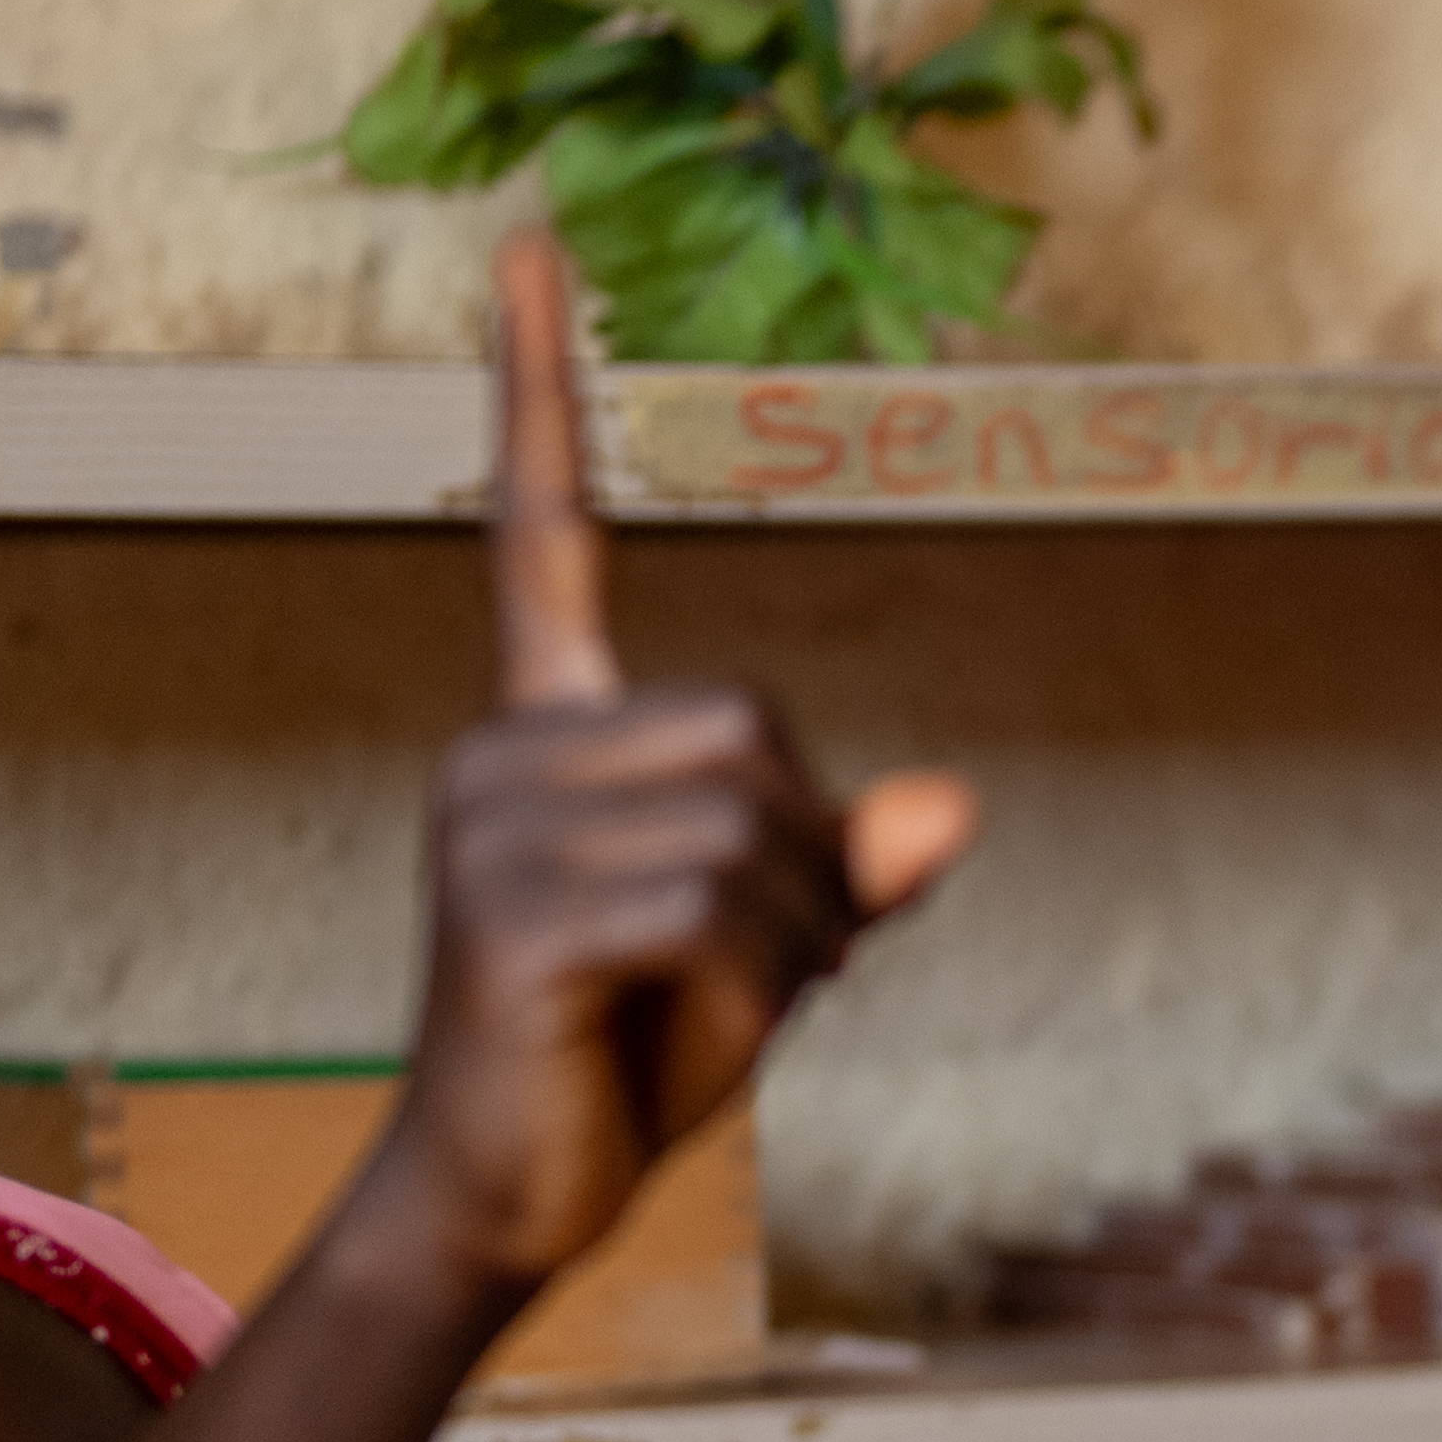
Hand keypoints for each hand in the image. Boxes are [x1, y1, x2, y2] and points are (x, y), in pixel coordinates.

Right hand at [364, 229, 980, 1311]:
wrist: (506, 1194)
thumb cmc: (627, 1056)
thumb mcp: (762, 946)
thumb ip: (845, 865)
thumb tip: (950, 808)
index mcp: (545, 730)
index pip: (542, 527)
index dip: (542, 390)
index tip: (531, 247)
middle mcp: (503, 751)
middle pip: (754, 728)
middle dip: (803, 865)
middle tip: (751, 969)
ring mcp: (492, 825)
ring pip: (756, 829)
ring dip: (787, 943)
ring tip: (701, 1010)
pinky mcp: (515, 914)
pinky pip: (717, 909)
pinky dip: (758, 985)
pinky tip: (679, 1033)